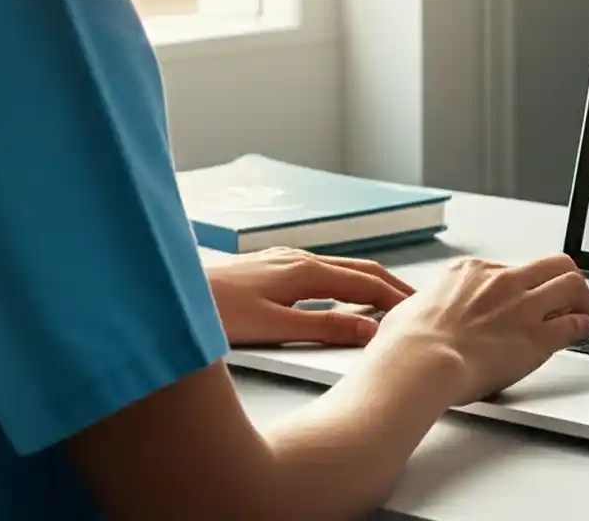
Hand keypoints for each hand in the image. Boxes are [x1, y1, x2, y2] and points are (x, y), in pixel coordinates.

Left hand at [207, 247, 414, 346]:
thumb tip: (370, 330)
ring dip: (368, 283)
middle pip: (359, 269)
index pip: (366, 282)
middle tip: (417, 304)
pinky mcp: (270, 267)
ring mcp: (283, 260)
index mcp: (305, 272)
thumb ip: (324, 328)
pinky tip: (340, 296)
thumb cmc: (212, 312)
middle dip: (391, 286)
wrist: (168, 293)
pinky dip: (344, 283)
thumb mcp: (273, 327)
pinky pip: (321, 272)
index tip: (420, 311)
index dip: (396, 297)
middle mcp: (298, 259)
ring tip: (387, 301)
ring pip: (340, 269)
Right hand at [361, 254, 588, 404]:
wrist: (419, 364)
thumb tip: (421, 312)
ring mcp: (522, 307)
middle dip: (568, 276)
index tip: (531, 294)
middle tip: (575, 293)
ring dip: (584, 297)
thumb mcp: (411, 309)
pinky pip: (573, 323)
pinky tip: (582, 330)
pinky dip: (582, 326)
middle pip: (553, 264)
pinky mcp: (536, 338)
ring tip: (588, 310)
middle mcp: (502, 281)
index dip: (527, 283)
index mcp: (471, 272)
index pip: (514, 268)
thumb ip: (429, 306)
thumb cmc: (407, 344)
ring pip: (571, 285)